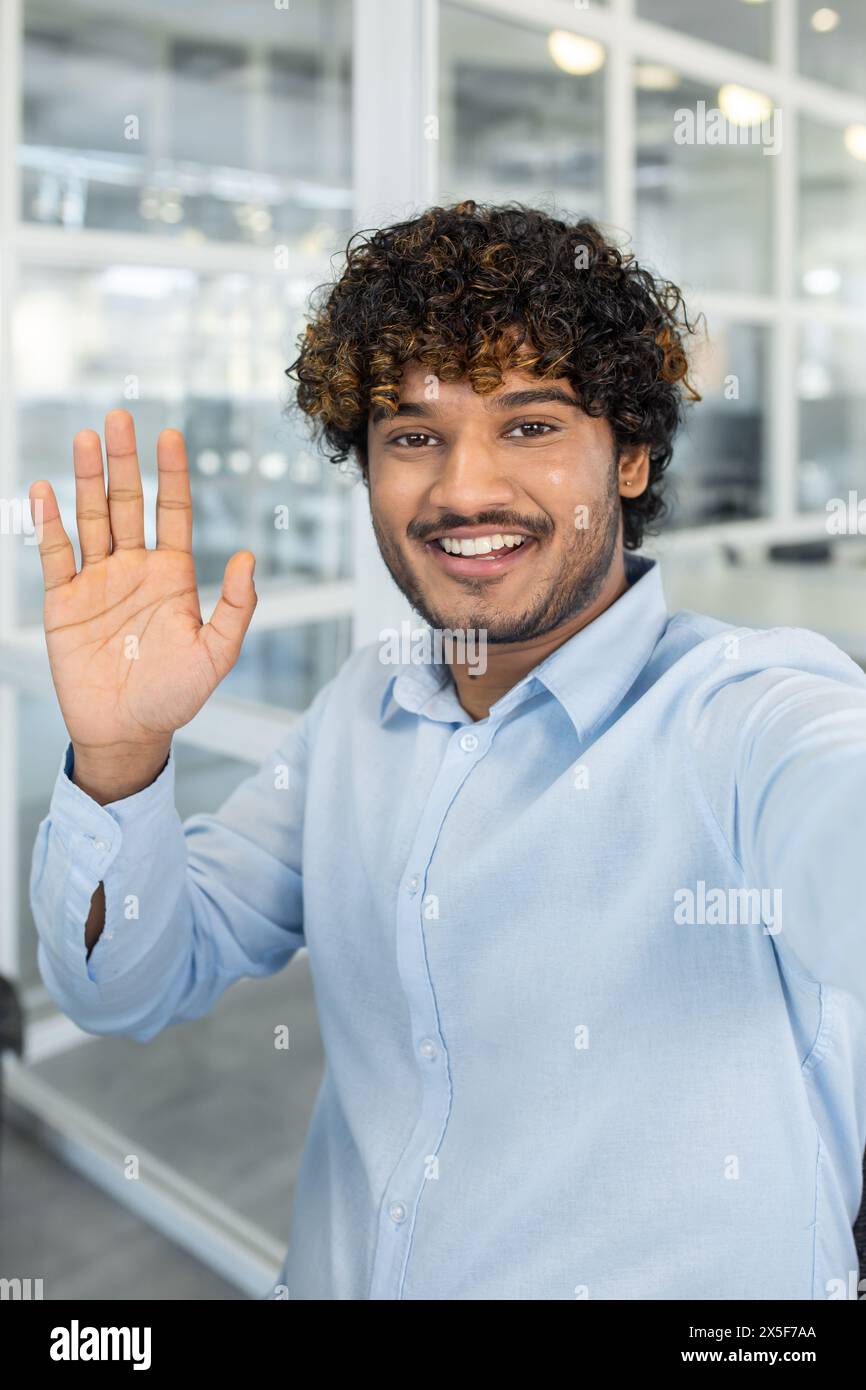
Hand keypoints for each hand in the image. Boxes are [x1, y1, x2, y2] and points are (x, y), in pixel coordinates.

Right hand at [30, 410, 256, 794]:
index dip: (171, 475)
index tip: (171, 435)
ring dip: (86, 479)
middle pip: (128, 503)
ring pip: (91, 518)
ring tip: (85, 439)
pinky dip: (49, 523)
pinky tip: (45, 490)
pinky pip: (55, 554)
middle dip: (124, 461)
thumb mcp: (216, 655)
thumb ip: (236, 608)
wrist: (127, 731)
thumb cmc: (175, 697)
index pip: (173, 512)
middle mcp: (134, 569)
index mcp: (173, 576)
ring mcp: (97, 581)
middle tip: (119, 418)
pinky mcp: (64, 601)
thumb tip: (248, 558)